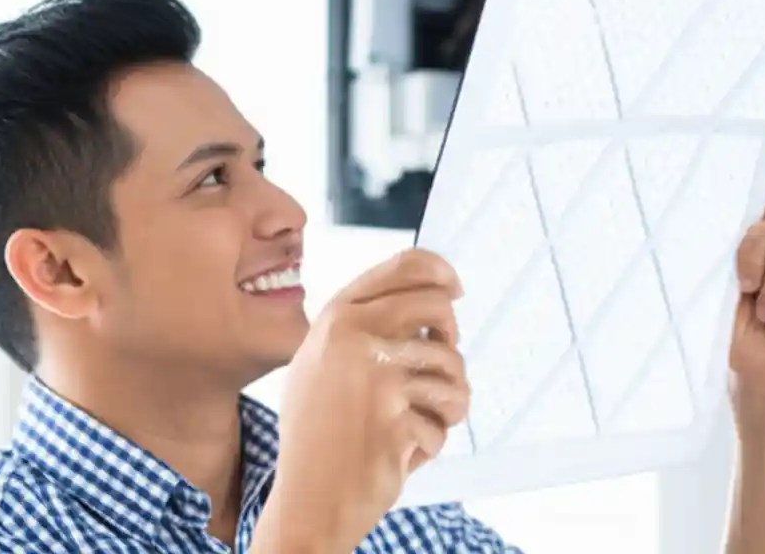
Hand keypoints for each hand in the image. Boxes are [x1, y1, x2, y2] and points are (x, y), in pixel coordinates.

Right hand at [255, 249, 470, 553]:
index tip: (455, 287)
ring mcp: (377, 374)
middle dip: (451, 335)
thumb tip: (430, 294)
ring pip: (451, 365)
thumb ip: (361, 325)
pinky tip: (406, 448)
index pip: (404, 266)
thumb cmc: (319, 434)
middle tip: (440, 363)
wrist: (309, 496)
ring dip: (447, 399)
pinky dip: (434, 438)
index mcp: (336, 317)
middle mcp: (354, 336)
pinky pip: (445, 415)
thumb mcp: (321, 362)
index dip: (440, 272)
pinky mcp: (397, 414)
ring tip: (417, 421)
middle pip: (438, 304)